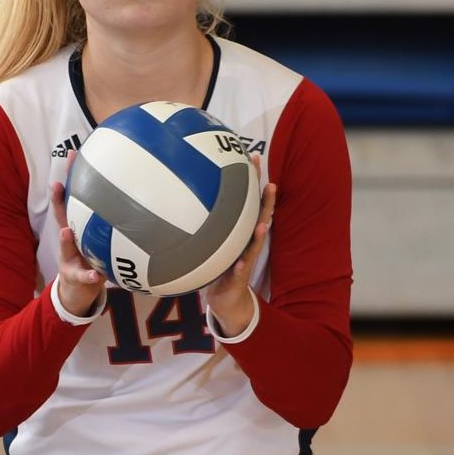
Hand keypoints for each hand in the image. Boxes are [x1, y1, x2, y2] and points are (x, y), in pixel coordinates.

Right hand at [51, 170, 105, 317]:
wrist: (78, 289)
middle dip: (59, 200)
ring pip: (67, 247)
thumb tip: (140, 192)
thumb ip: (113, 219)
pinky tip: (97, 276)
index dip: (71, 177)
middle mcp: (70, 239)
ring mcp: (69, 257)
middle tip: (57, 184)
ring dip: (67, 240)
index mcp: (78, 226)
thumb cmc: (92, 256)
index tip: (73, 156)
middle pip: (62, 216)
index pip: (73, 198)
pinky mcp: (76, 277)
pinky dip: (90, 276)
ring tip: (67, 232)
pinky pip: (85, 277)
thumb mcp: (99, 237)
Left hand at [204, 154, 275, 338]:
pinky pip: (240, 271)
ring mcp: (246, 259)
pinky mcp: (239, 277)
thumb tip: (183, 188)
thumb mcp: (211, 238)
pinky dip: (240, 266)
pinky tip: (239, 264)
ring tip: (262, 223)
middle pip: (259, 218)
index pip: (248, 200)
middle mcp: (247, 241)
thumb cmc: (216, 263)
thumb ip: (205, 217)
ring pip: (255, 244)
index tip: (254, 157)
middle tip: (270, 184)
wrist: (225, 297)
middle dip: (265, 202)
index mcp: (240, 229)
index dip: (253, 179)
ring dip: (258, 233)